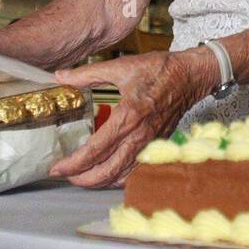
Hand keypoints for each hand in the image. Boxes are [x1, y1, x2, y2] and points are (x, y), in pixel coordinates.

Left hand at [50, 49, 217, 187]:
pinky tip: (108, 173)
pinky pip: (136, 170)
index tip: (57, 168)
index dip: (73, 163)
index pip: (95, 150)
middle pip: (107, 171)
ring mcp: (150, 143)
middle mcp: (140, 135)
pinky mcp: (157, 145)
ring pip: (122, 175)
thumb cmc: (160, 69)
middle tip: (65, 176)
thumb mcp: (120, 66)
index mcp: (128, 115)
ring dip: (100, 181)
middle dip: (82, 179)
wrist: (191, 75)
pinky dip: (119, 178)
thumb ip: (87, 74)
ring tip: (82, 177)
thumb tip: (60, 76)